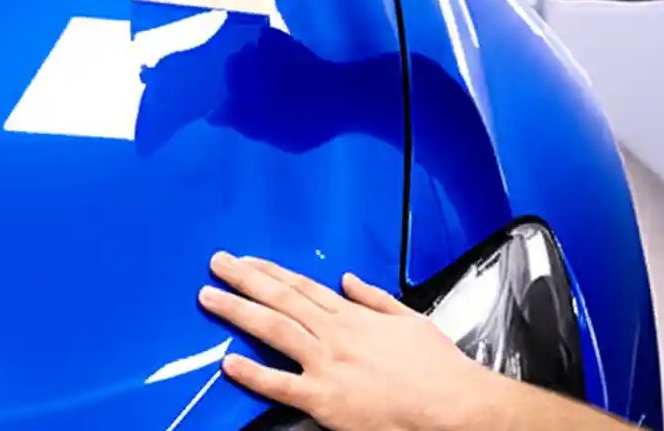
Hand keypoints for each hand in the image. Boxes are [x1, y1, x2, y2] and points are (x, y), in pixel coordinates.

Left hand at [198, 252, 496, 430]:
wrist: (453, 404)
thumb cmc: (437, 368)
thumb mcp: (409, 319)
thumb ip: (373, 298)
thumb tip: (348, 280)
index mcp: (353, 316)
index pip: (301, 286)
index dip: (269, 272)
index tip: (246, 261)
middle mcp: (334, 335)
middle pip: (280, 299)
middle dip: (244, 279)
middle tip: (216, 264)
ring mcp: (327, 365)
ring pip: (274, 329)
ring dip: (238, 311)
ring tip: (209, 298)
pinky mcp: (325, 399)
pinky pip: (281, 385)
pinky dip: (253, 374)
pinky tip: (228, 363)